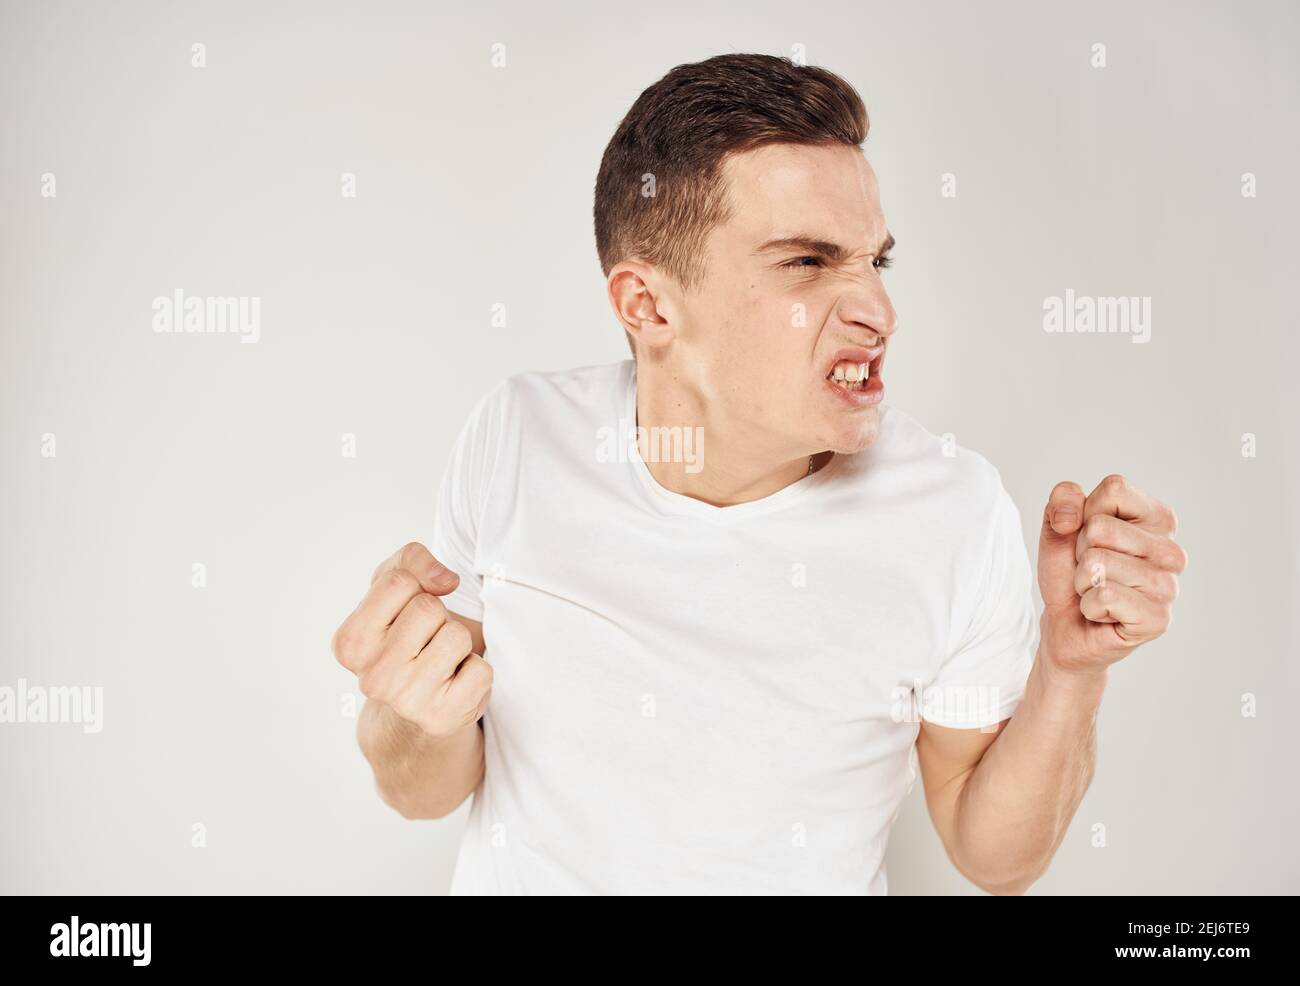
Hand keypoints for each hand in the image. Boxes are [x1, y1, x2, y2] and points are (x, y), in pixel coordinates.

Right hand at [331, 542, 491, 736]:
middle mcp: (372, 677)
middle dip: (437, 616)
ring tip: (440, 660)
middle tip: (426, 641)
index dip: (414, 589)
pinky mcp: (443, 718)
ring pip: (457, 635)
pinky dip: (476, 670)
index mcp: (350, 644)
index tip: (406, 613)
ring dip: (458, 642)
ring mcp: (407, 701)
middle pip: (429, 608)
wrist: (416, 703)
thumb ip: (411, 561)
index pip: (398, 582)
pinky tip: (455, 683)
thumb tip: (446, 581)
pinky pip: (481, 670)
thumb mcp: (393, 586)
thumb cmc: (404, 633)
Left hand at [1037, 475, 1187, 674]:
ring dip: (1082, 581)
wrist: (1065, 625)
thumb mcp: (1057, 530)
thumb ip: (1061, 504)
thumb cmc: (1070, 573)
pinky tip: (1102, 613)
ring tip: (1095, 592)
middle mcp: (1171, 551)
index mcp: (1158, 520)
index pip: (1115, 489)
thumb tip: (1070, 509)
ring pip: (1098, 563)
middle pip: (1100, 527)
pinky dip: (1088, 605)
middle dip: (1080, 552)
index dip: (1084, 514)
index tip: (1089, 538)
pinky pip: (1105, 596)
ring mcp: (1169, 586)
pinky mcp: (1158, 619)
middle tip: (1090, 572)